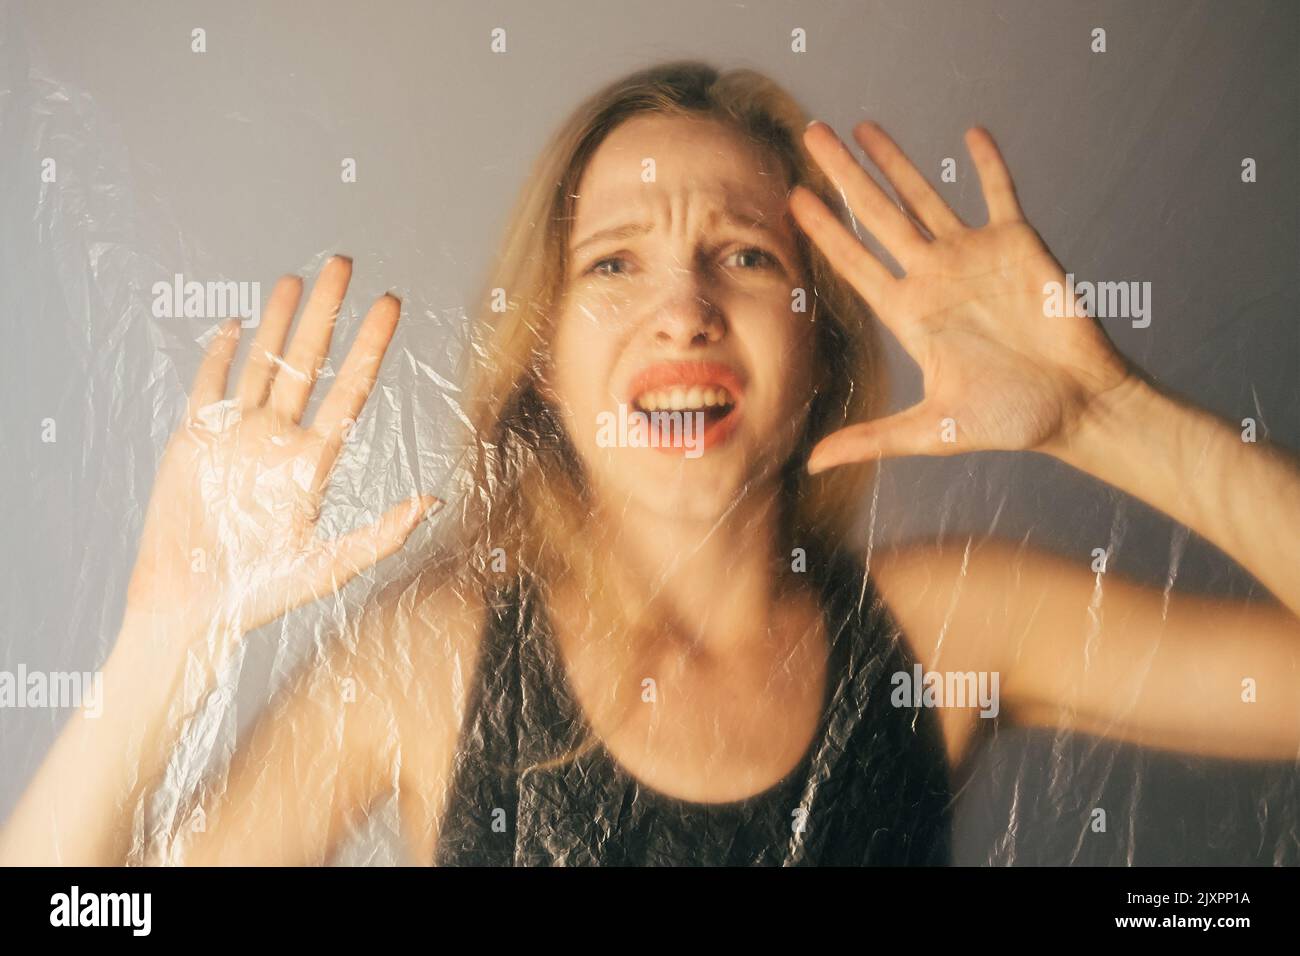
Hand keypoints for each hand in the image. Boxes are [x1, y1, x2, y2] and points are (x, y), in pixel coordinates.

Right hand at [125, 256, 437, 637]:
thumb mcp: (329, 568)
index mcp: (313, 462)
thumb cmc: (261, 596)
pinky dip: (219, 356)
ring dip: (276, 321)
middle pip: (308, 362)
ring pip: (261, 364)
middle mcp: (277, 440)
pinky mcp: (191, 441)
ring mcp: (234, 436)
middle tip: (345, 264)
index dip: (370, 347)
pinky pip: (207, 387)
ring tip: (296, 279)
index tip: (390, 304)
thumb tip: (434, 502)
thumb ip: (381, 536)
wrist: (190, 609)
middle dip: (326, 314)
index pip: (350, 390)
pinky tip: (234, 324)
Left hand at [791, 121, 1133, 472]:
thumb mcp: (931, 431)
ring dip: (896, 161)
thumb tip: (812, 464)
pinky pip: (1000, 193)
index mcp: (910, 315)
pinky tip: (970, 134)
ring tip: (863, 126)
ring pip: (926, 196)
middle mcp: (935, 279)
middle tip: (812, 135)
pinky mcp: (1020, 244)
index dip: (823, 230)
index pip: (854, 262)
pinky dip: (987, 164)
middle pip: (878, 216)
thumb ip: (871, 439)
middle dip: (844, 176)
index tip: (791, 198)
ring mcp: (975, 258)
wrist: (1079, 405)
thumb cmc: (1010, 421)